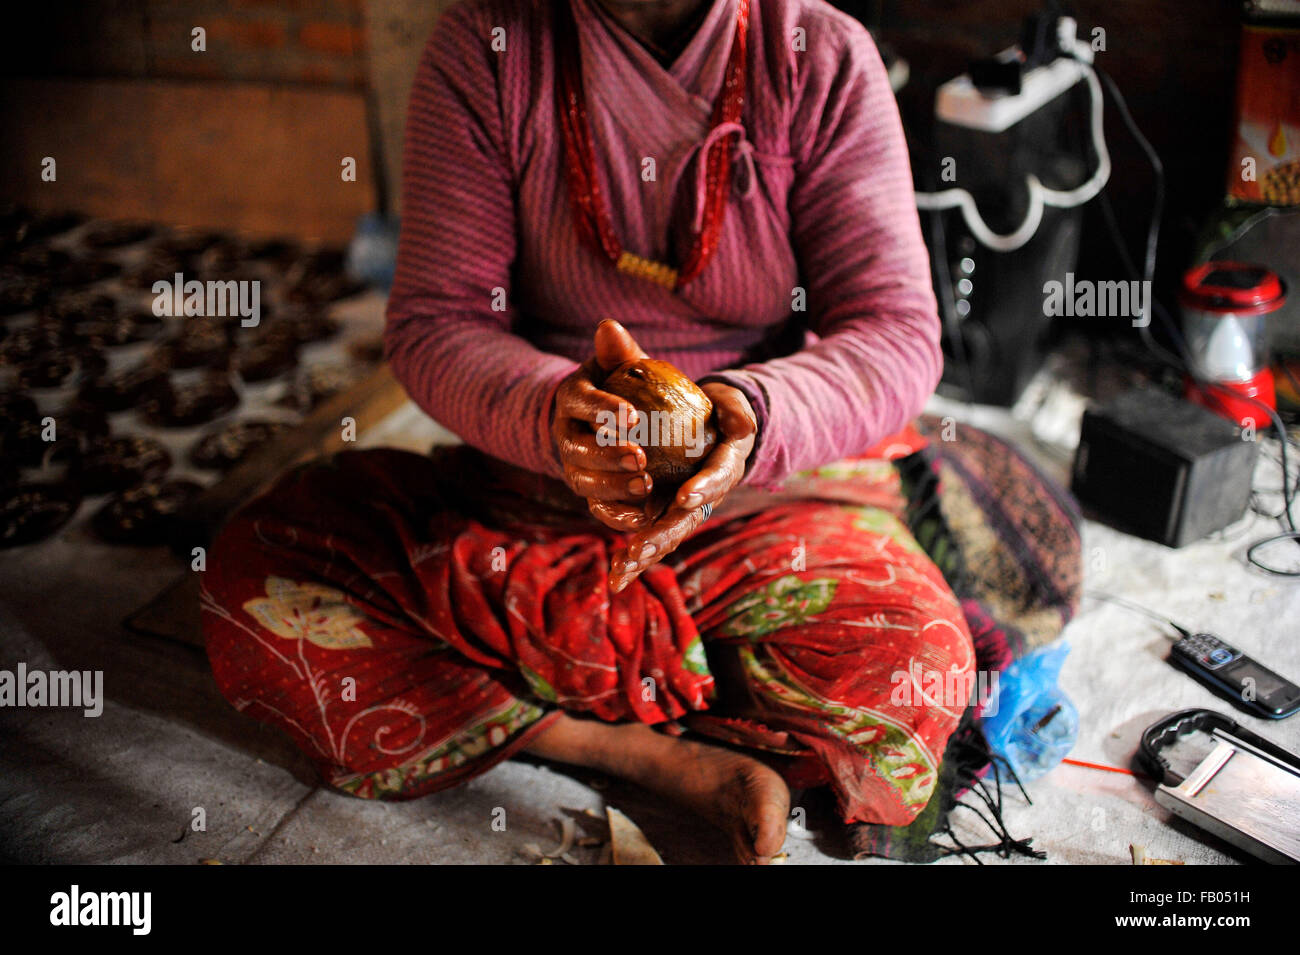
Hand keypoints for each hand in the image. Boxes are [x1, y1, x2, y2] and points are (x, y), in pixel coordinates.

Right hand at [551, 320, 657, 531]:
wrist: (610, 418)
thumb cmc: (622, 383)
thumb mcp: (620, 365)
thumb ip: (618, 352)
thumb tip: (609, 327)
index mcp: (572, 399)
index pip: (581, 403)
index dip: (603, 410)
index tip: (633, 416)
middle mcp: (565, 434)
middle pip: (577, 449)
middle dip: (607, 456)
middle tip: (641, 458)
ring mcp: (574, 465)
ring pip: (583, 481)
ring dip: (613, 486)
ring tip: (645, 484)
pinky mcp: (588, 490)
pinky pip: (596, 507)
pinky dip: (616, 514)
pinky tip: (643, 516)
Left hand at [608, 381, 756, 592]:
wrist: (712, 426)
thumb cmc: (719, 412)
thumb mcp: (731, 405)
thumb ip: (737, 412)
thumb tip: (743, 424)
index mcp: (724, 468)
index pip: (717, 479)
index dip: (703, 489)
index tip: (685, 496)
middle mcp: (705, 497)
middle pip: (686, 520)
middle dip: (663, 536)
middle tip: (640, 549)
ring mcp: (683, 509)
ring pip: (666, 536)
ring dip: (643, 556)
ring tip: (620, 571)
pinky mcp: (664, 513)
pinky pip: (649, 537)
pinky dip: (633, 558)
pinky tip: (614, 576)